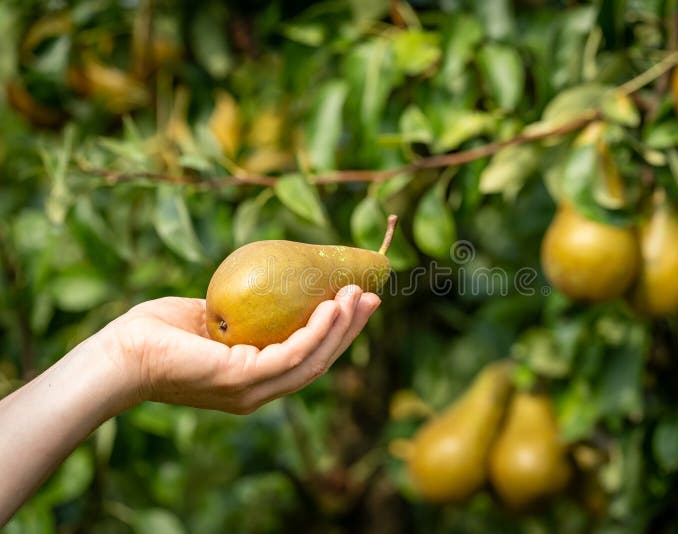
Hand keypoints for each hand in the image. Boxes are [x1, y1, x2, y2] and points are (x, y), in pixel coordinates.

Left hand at [106, 285, 379, 413]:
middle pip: (319, 362)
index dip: (336, 334)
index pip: (306, 359)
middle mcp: (258, 392)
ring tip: (356, 295)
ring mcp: (252, 391)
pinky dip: (317, 331)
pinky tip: (330, 306)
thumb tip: (266, 283)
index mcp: (253, 380)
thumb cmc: (156, 333)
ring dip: (340, 328)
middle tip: (371, 297)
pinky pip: (292, 354)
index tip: (354, 302)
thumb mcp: (210, 316)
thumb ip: (241, 310)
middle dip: (349, 330)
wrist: (119, 354)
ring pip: (313, 361)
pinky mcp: (242, 380)